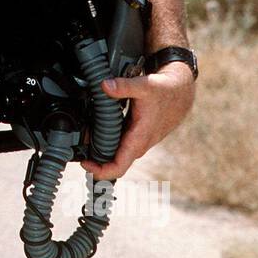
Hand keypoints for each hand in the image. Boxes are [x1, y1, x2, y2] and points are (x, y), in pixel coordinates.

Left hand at [79, 62, 196, 181]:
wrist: (180, 92)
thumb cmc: (166, 92)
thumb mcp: (145, 86)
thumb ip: (124, 86)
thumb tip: (105, 85)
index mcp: (138, 139)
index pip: (119, 167)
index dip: (100, 171)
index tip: (85, 164)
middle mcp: (138, 145)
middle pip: (113, 163)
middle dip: (94, 161)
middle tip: (77, 151)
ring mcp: (137, 142)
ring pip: (115, 154)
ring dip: (99, 151)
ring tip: (82, 141)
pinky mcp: (136, 137)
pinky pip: (119, 146)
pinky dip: (106, 142)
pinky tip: (94, 132)